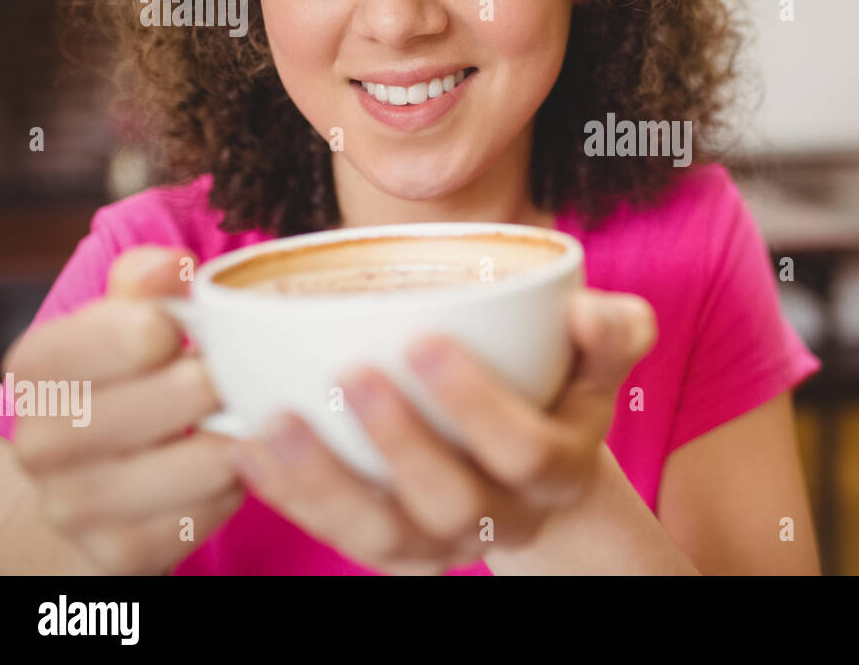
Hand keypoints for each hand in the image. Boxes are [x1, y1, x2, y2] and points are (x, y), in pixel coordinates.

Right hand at [5, 246, 244, 573]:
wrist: (92, 480)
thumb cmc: (125, 384)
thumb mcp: (125, 321)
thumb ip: (146, 284)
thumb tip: (174, 265)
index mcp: (40, 365)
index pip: (138, 329)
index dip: (183, 326)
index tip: (183, 331)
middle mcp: (41, 440)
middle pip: (184, 393)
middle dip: (224, 381)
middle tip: (227, 379)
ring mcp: (75, 505)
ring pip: (206, 461)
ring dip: (237, 439)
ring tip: (230, 424)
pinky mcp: (119, 552)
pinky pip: (209, 514)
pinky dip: (230, 490)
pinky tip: (218, 471)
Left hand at [231, 287, 656, 573]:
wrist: (528, 459)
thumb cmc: (555, 387)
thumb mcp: (594, 358)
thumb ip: (610, 332)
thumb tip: (587, 311)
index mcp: (557, 469)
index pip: (526, 452)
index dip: (477, 406)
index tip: (425, 340)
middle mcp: (501, 518)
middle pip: (454, 506)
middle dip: (400, 446)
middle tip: (350, 374)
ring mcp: (438, 544)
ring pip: (383, 539)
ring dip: (325, 484)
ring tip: (273, 424)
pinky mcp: (387, 547)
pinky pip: (334, 536)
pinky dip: (289, 496)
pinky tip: (248, 447)